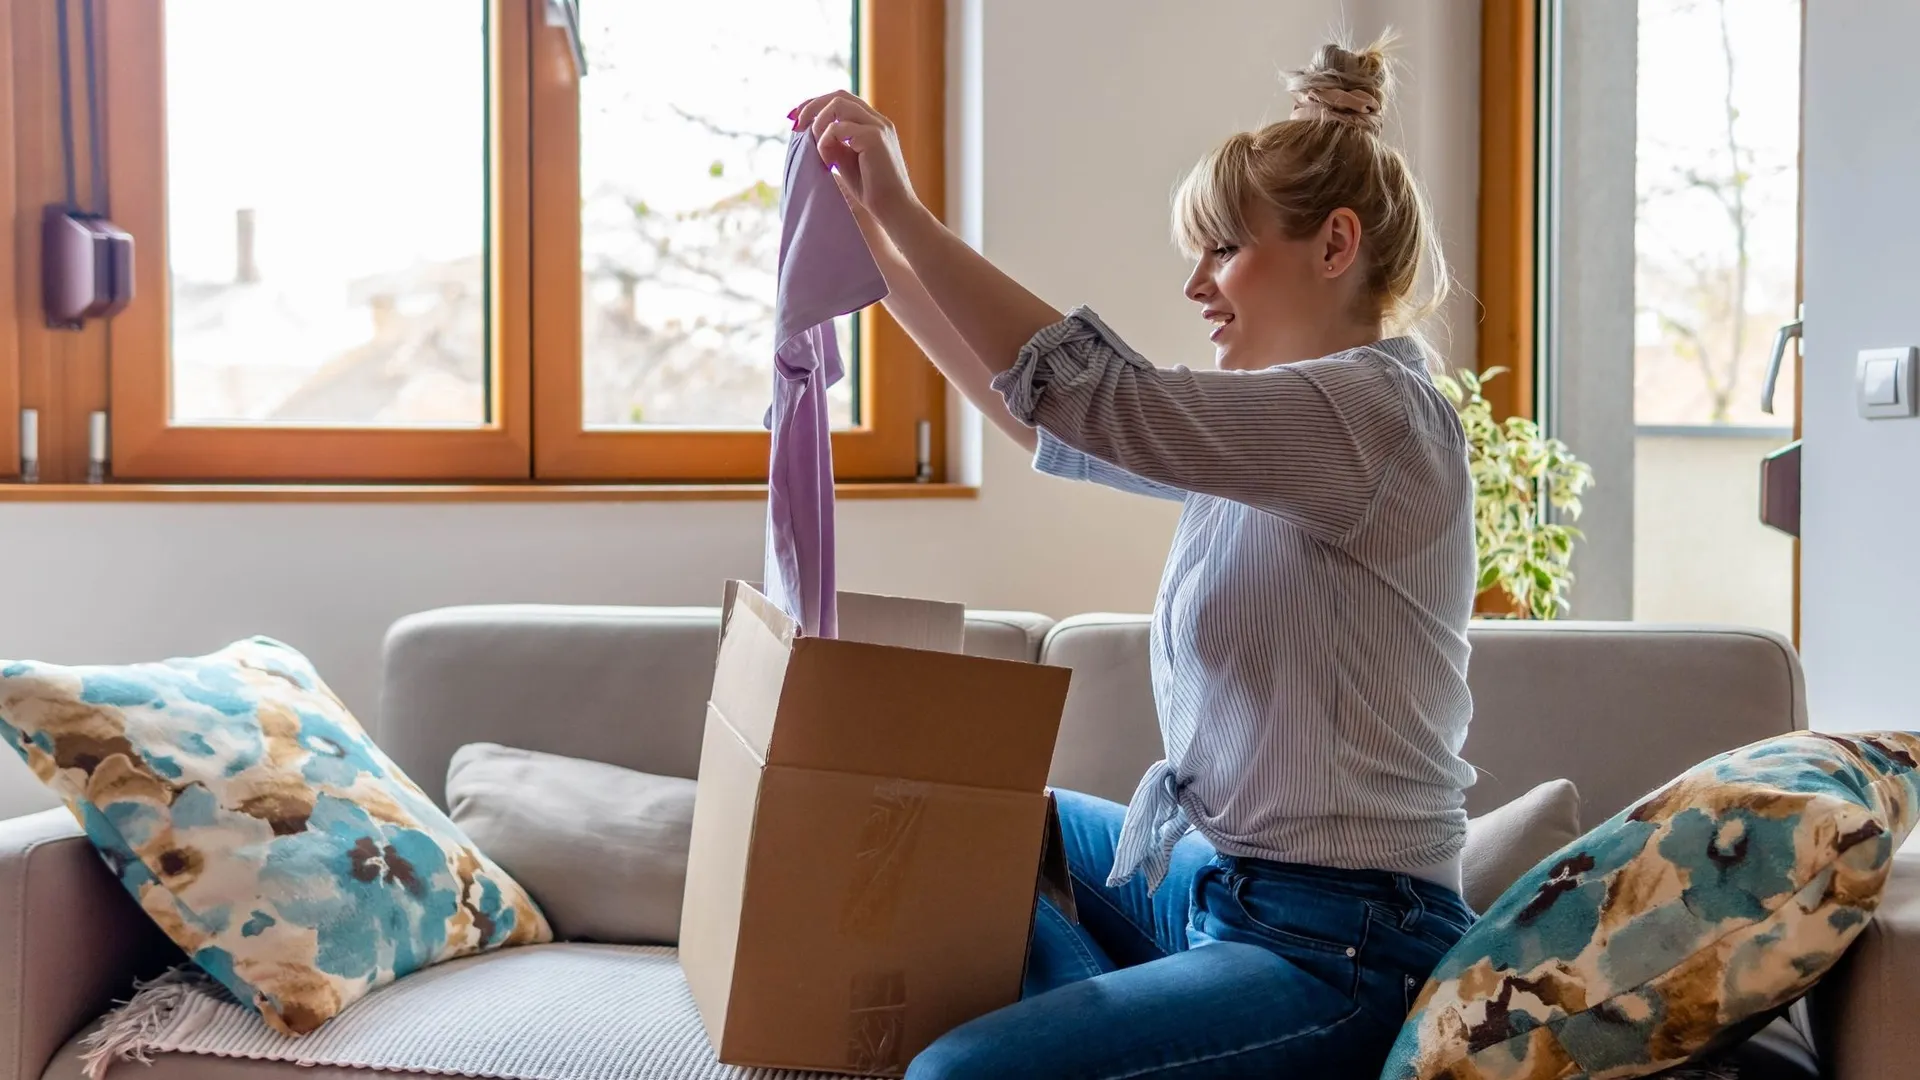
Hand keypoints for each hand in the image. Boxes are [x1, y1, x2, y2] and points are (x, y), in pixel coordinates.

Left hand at [791, 91, 920, 226]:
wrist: (893, 208)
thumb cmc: (871, 189)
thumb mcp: (845, 159)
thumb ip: (833, 141)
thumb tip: (808, 129)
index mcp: (873, 123)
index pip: (841, 100)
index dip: (815, 104)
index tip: (795, 118)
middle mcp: (877, 120)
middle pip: (838, 95)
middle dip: (811, 106)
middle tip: (794, 125)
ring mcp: (878, 126)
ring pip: (837, 104)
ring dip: (818, 123)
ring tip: (816, 147)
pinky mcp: (874, 137)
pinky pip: (837, 128)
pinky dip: (825, 142)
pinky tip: (828, 162)